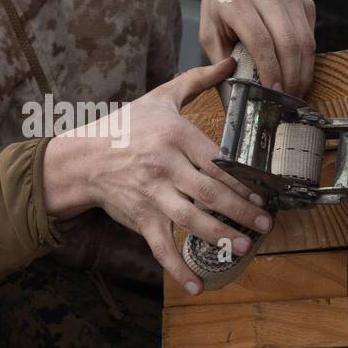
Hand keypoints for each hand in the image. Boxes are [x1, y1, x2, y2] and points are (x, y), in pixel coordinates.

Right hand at [42, 58, 272, 292]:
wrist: (82, 158)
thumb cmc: (124, 127)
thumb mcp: (159, 98)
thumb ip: (196, 81)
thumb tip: (229, 61)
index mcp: (174, 135)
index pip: (216, 160)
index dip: (242, 179)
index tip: (264, 191)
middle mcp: (164, 165)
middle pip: (210, 191)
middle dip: (241, 210)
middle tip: (266, 222)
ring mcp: (151, 194)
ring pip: (191, 218)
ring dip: (220, 235)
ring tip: (245, 246)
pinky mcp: (139, 217)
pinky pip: (161, 246)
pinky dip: (178, 269)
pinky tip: (196, 285)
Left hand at [200, 0, 314, 97]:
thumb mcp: (209, 25)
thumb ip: (218, 58)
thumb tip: (231, 90)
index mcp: (238, 1)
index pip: (260, 42)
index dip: (270, 71)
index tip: (272, 91)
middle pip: (288, 43)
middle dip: (291, 77)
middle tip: (286, 97)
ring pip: (305, 41)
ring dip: (303, 71)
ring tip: (295, 90)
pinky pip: (310, 34)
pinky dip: (307, 57)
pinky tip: (298, 71)